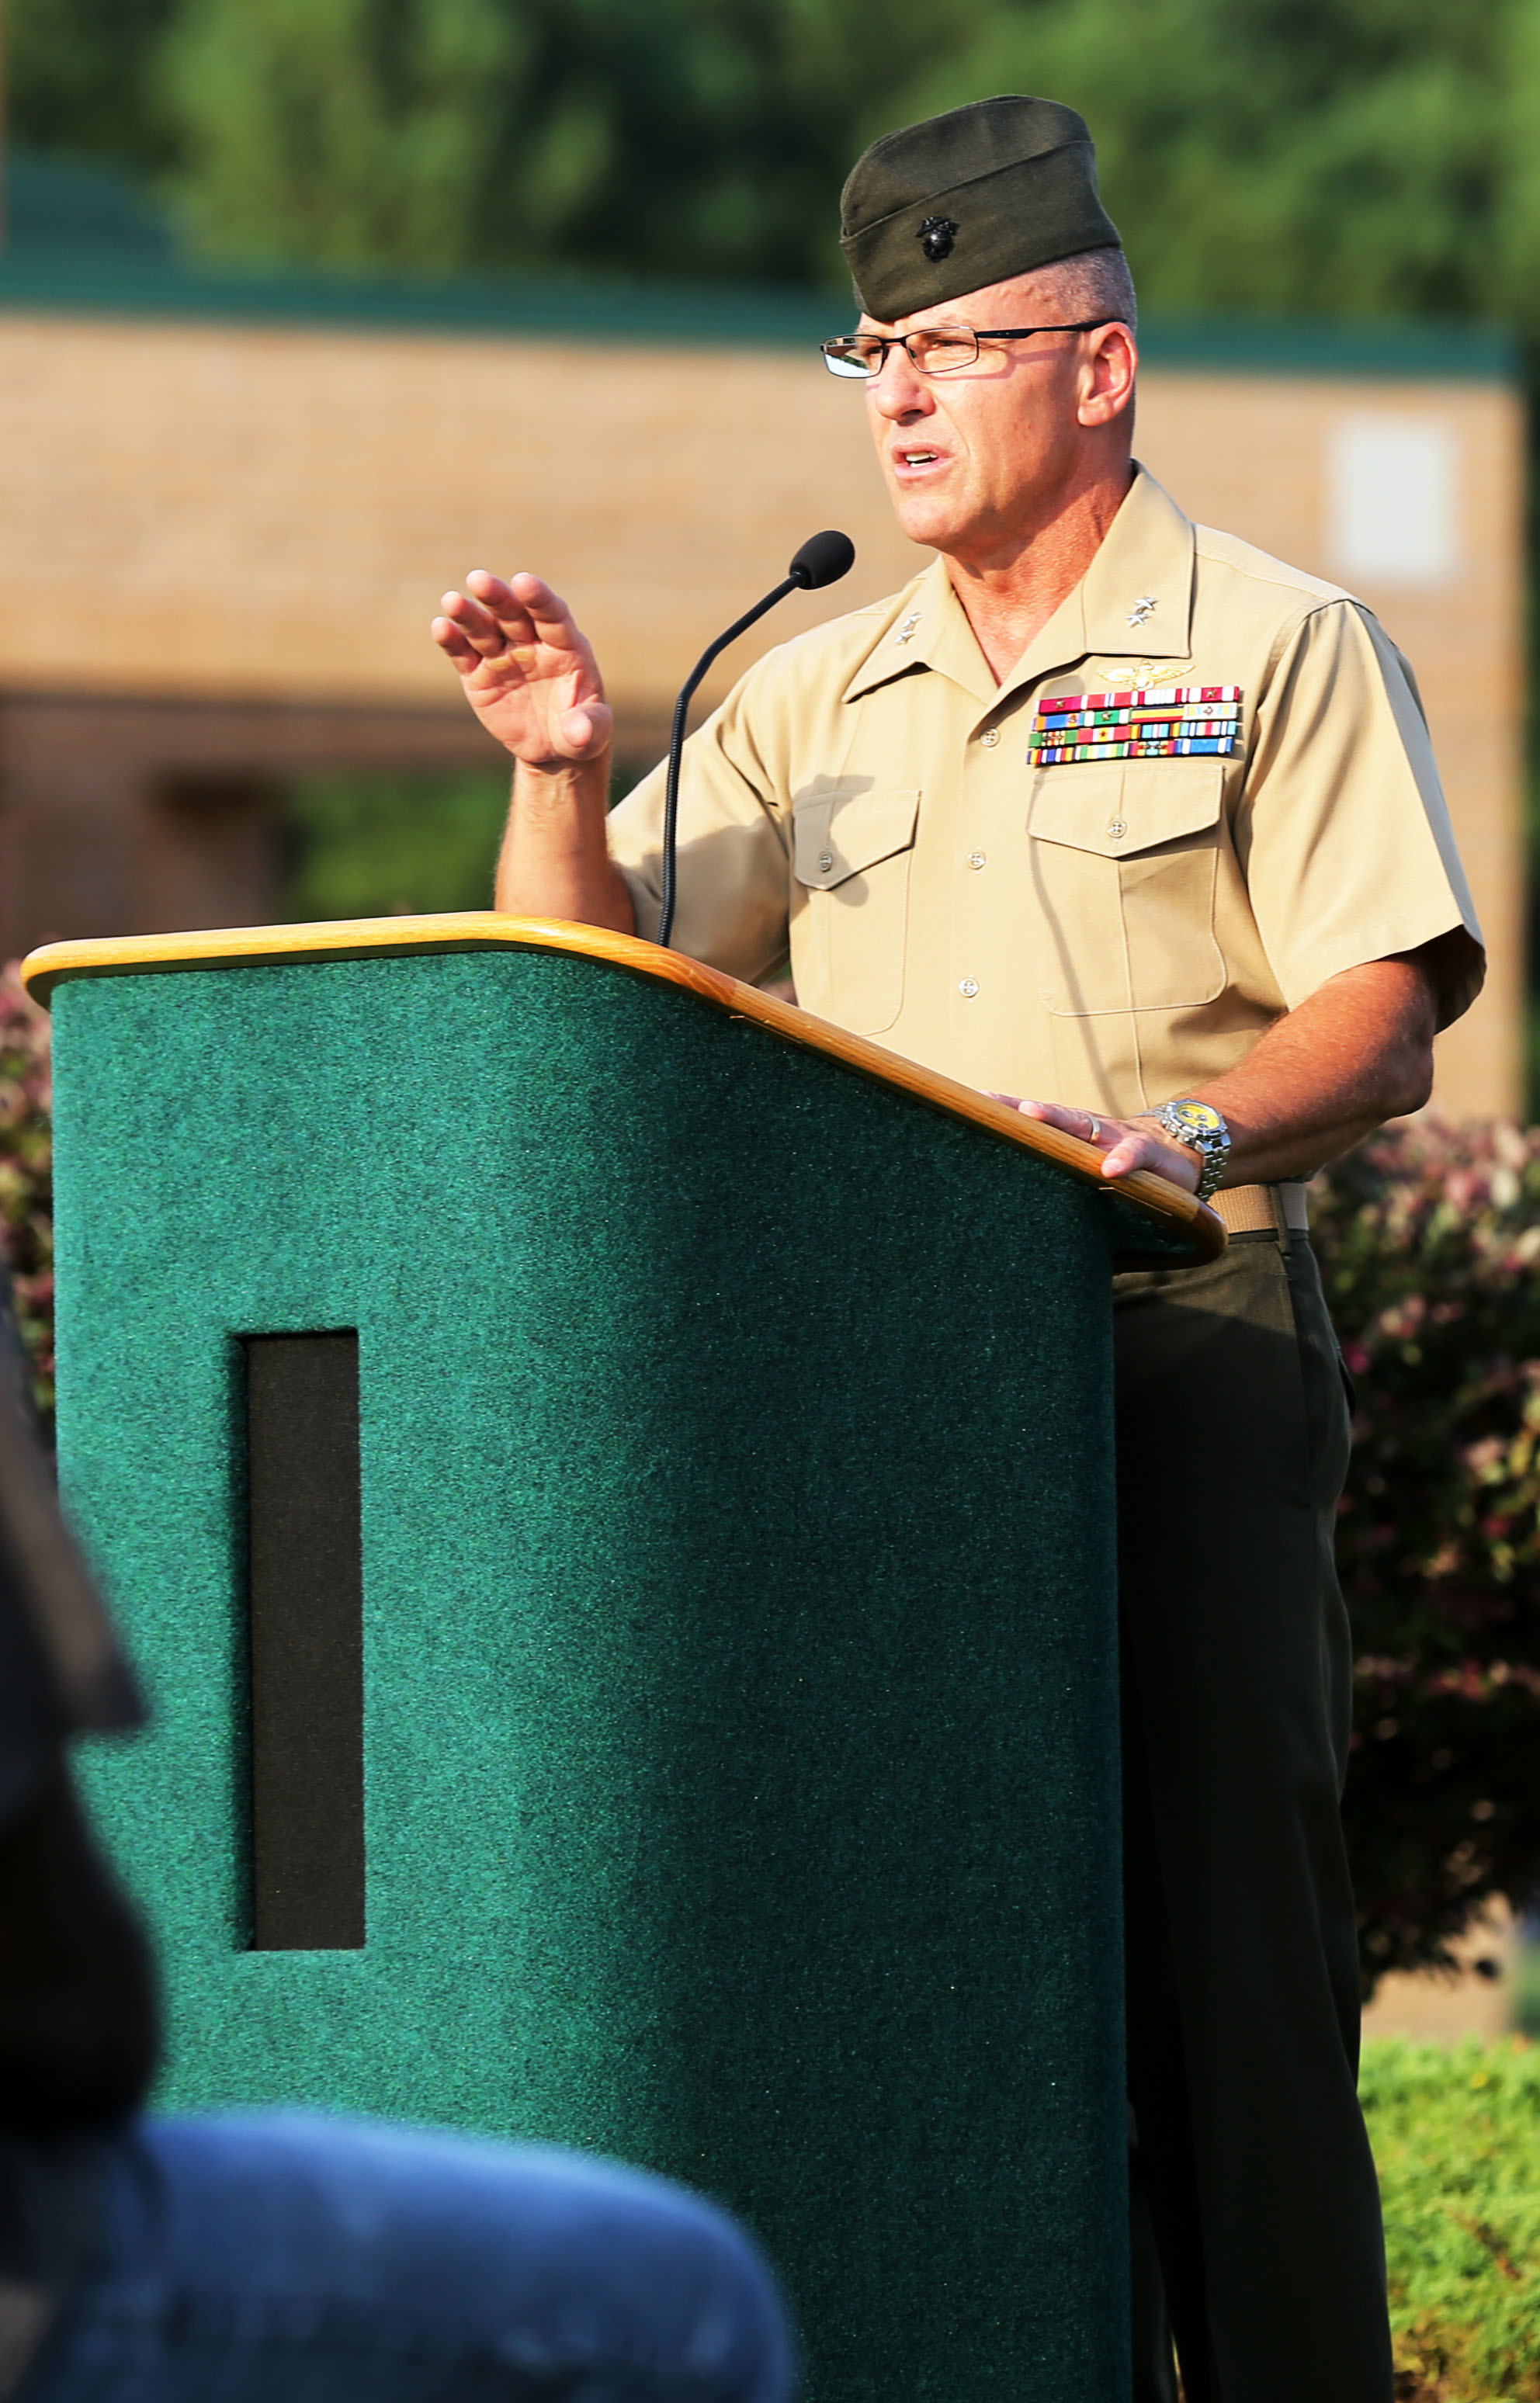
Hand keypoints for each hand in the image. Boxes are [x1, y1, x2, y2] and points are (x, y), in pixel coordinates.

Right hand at [431, 572, 613, 768]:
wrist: (552, 746)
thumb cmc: (580, 730)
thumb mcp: (593, 732)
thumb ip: (590, 726)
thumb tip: (581, 734)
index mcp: (565, 646)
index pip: (552, 615)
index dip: (538, 599)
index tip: (523, 581)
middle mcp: (531, 644)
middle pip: (513, 614)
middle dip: (497, 597)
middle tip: (479, 580)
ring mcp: (503, 656)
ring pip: (484, 629)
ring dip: (468, 615)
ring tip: (452, 601)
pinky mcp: (479, 674)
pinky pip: (463, 654)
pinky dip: (452, 641)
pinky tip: (441, 627)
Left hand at [992, 1097, 1201, 1193]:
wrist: (1178, 1153)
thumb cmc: (1121, 1165)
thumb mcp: (1087, 1169)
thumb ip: (1058, 1176)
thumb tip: (1012, 1205)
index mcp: (1070, 1136)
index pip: (1033, 1122)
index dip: (1005, 1111)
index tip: (974, 1103)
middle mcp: (1088, 1130)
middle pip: (1049, 1116)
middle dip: (1017, 1109)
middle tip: (989, 1105)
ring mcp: (1116, 1136)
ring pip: (1084, 1123)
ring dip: (1058, 1119)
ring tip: (1033, 1114)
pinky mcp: (1148, 1151)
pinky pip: (1135, 1152)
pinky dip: (1123, 1159)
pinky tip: (1111, 1169)